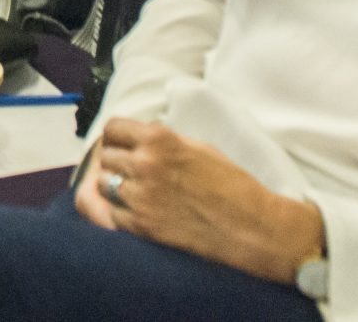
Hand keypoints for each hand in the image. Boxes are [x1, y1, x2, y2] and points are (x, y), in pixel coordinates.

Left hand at [76, 119, 323, 286]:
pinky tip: (140, 213)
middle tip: (132, 173)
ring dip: (115, 188)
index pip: (113, 129)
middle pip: (106, 156)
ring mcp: (141, 196)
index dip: (117, 138)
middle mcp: (145, 164)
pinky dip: (121, 214)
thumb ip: (163, 142)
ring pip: (103, 184)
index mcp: (160, 139)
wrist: (254, 227)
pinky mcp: (142, 226)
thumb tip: (138, 140)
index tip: (123, 147)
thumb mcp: (199, 148)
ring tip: (136, 193)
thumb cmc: (233, 186)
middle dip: (116, 163)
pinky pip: (111, 214)